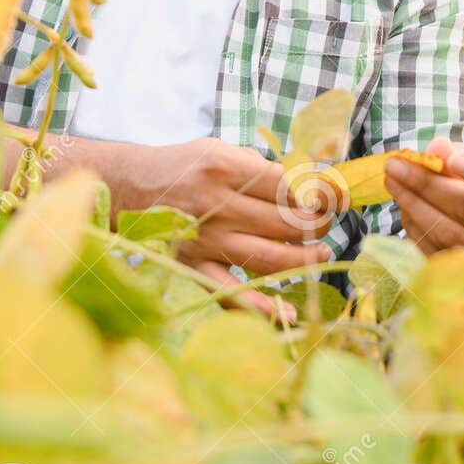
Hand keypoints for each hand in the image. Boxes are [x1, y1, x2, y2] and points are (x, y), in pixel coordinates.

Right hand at [118, 137, 332, 319]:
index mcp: (225, 168)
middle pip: (285, 222)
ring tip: (319, 253)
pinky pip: (231, 292)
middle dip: (316, 225)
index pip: (287, 186)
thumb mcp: (220, 150)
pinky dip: (260, 307)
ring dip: (304, 259)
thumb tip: (312, 185)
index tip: (335, 199)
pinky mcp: (194, 267)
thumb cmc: (183, 167)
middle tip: (324, 224)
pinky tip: (286, 312)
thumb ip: (262, 167)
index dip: (319, 195)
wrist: (128, 187)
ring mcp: (205, 240)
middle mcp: (216, 205)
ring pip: (269, 258)